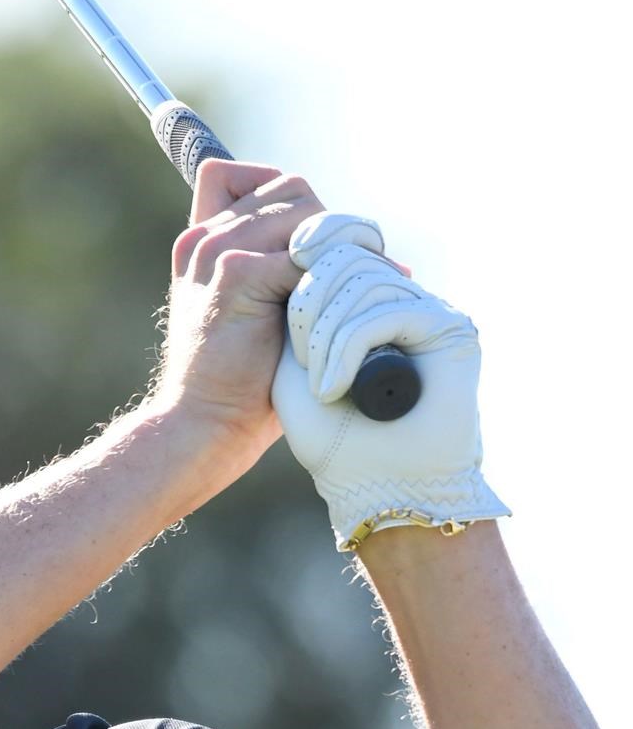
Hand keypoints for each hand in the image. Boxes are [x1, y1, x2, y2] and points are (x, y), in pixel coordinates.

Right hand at [151, 162, 326, 474]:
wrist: (206, 422)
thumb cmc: (242, 379)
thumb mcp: (254, 311)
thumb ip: (278, 270)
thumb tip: (358, 245)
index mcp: (201, 242)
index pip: (250, 176)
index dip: (293, 201)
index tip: (316, 249)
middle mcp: (204, 239)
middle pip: (291, 187)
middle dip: (328, 224)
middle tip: (346, 274)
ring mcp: (216, 252)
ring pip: (304, 212)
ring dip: (338, 250)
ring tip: (348, 292)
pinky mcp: (235, 274)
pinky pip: (307, 253)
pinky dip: (332, 280)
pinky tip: (336, 313)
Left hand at [272, 212, 509, 549]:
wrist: (367, 485)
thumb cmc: (326, 432)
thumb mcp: (293, 357)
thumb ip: (295, 302)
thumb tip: (297, 243)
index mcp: (363, 300)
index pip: (333, 243)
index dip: (301, 258)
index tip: (275, 306)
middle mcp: (400, 297)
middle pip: (345, 253)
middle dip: (308, 302)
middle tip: (299, 360)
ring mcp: (429, 309)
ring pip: (363, 278)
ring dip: (326, 332)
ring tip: (318, 382)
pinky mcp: (453, 329)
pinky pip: (387, 311)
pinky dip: (349, 348)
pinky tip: (332, 388)